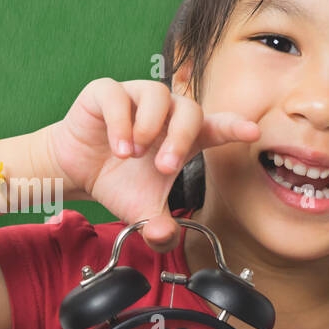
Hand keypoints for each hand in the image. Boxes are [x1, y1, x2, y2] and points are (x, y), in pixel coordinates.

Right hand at [39, 78, 258, 251]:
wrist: (76, 170)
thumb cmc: (118, 182)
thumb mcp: (141, 211)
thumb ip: (158, 227)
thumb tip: (163, 237)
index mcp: (184, 136)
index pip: (216, 126)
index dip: (234, 126)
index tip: (252, 132)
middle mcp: (165, 112)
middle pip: (190, 109)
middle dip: (181, 138)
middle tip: (165, 168)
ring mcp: (136, 97)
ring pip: (157, 94)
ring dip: (148, 127)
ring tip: (133, 155)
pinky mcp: (106, 92)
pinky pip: (118, 95)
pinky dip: (119, 122)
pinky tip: (118, 148)